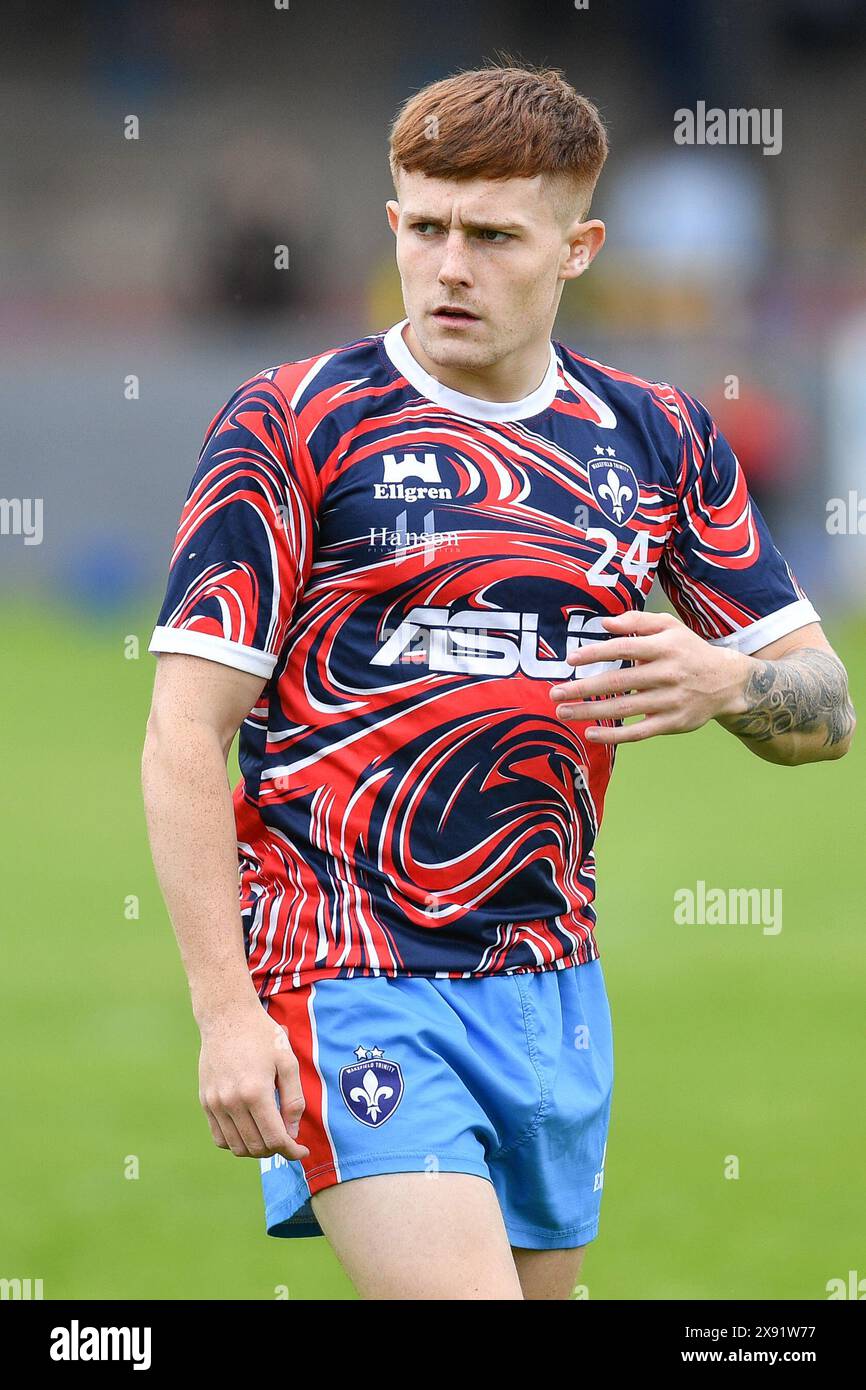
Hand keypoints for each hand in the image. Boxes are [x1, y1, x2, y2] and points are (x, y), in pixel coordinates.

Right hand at [198, 1002, 310, 1159]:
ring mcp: (215, 1103)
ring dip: (256, 1149)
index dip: (291, 1151)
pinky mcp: (205, 1101)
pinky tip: (249, 1131)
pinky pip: (219, 1137)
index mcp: (256, 1092)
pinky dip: (236, 1142)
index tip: (301, 1151)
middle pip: (256, 1147)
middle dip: (277, 1150)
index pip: (275, 1139)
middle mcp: (232, 1102)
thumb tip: (291, 1132)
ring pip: (236, 1147)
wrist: (227, 1016)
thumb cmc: (262, 1036)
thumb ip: (293, 1100)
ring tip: (269, 1136)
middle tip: (288, 1140)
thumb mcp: (288, 1062)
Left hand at [548, 609, 749, 744]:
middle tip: (555, 694)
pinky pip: (639, 732)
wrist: (727, 682)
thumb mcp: (669, 626)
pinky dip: (615, 735)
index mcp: (664, 647)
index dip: (595, 653)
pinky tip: (590, 733)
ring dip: (591, 712)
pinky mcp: (672, 723)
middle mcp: (667, 674)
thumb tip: (604, 623)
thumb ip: (636, 621)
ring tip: (563, 712)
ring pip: (625, 709)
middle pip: (619, 682)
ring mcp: (670, 701)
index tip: (570, 658)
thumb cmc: (688, 650)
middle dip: (584, 689)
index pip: (623, 649)